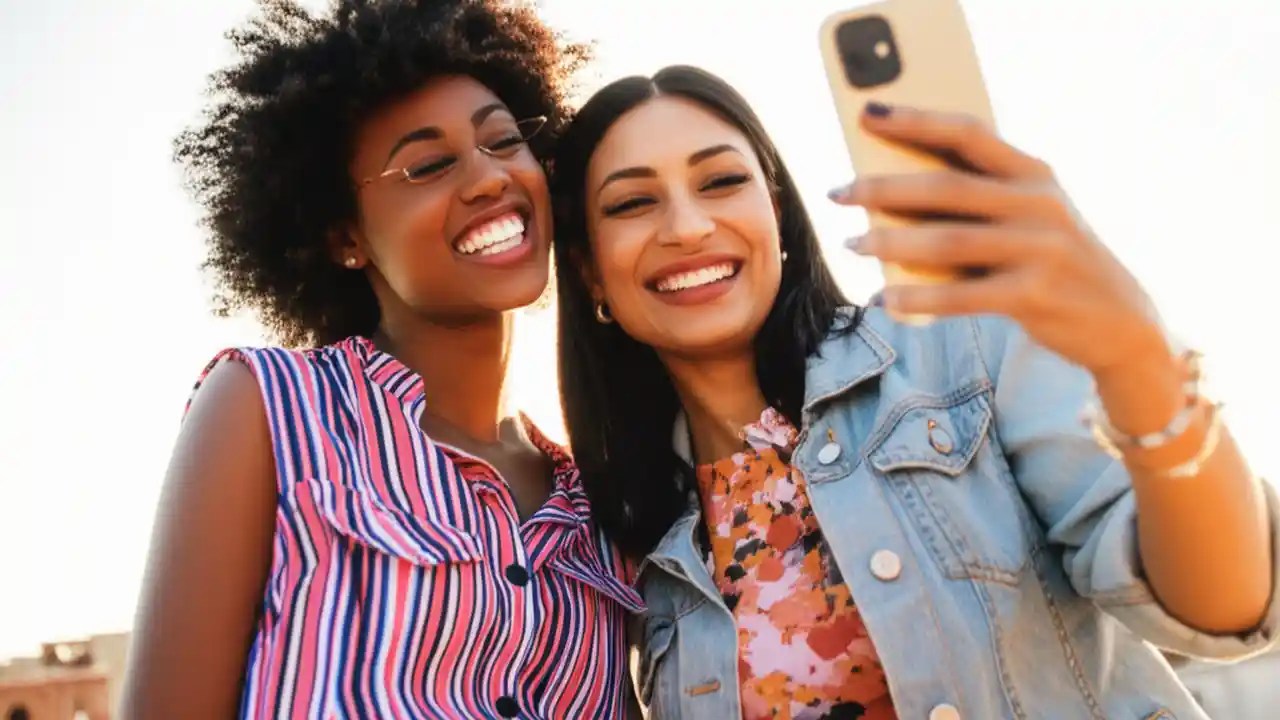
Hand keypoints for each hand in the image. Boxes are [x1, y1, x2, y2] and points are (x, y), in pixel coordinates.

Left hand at [832, 102, 1167, 377]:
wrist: (1121, 322)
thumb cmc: (1054, 262)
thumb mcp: (1030, 217)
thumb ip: (980, 200)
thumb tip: (891, 194)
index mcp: (1034, 174)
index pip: (968, 134)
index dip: (915, 121)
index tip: (867, 114)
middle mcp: (1039, 205)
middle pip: (946, 187)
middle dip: (883, 187)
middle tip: (839, 192)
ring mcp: (1040, 250)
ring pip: (947, 241)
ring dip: (890, 244)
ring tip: (853, 246)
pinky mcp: (1035, 296)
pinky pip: (960, 296)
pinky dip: (917, 299)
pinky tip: (885, 300)